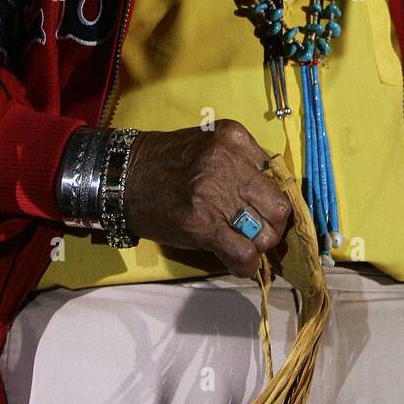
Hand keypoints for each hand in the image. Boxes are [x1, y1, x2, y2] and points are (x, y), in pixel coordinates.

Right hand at [123, 120, 291, 277]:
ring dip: (259, 246)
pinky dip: (246, 265)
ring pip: (265, 234)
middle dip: (275, 225)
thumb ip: (242, 162)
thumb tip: (271, 193)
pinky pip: (243, 253)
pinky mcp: (202, 224)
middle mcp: (230, 162)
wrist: (124, 177)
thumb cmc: (168, 162)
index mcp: (234, 139)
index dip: (273, 196)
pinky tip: (239, 263)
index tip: (265, 208)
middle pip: (279, 206)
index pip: (278, 175)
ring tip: (245, 245)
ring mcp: (216, 194)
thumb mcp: (210, 146)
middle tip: (261, 231)